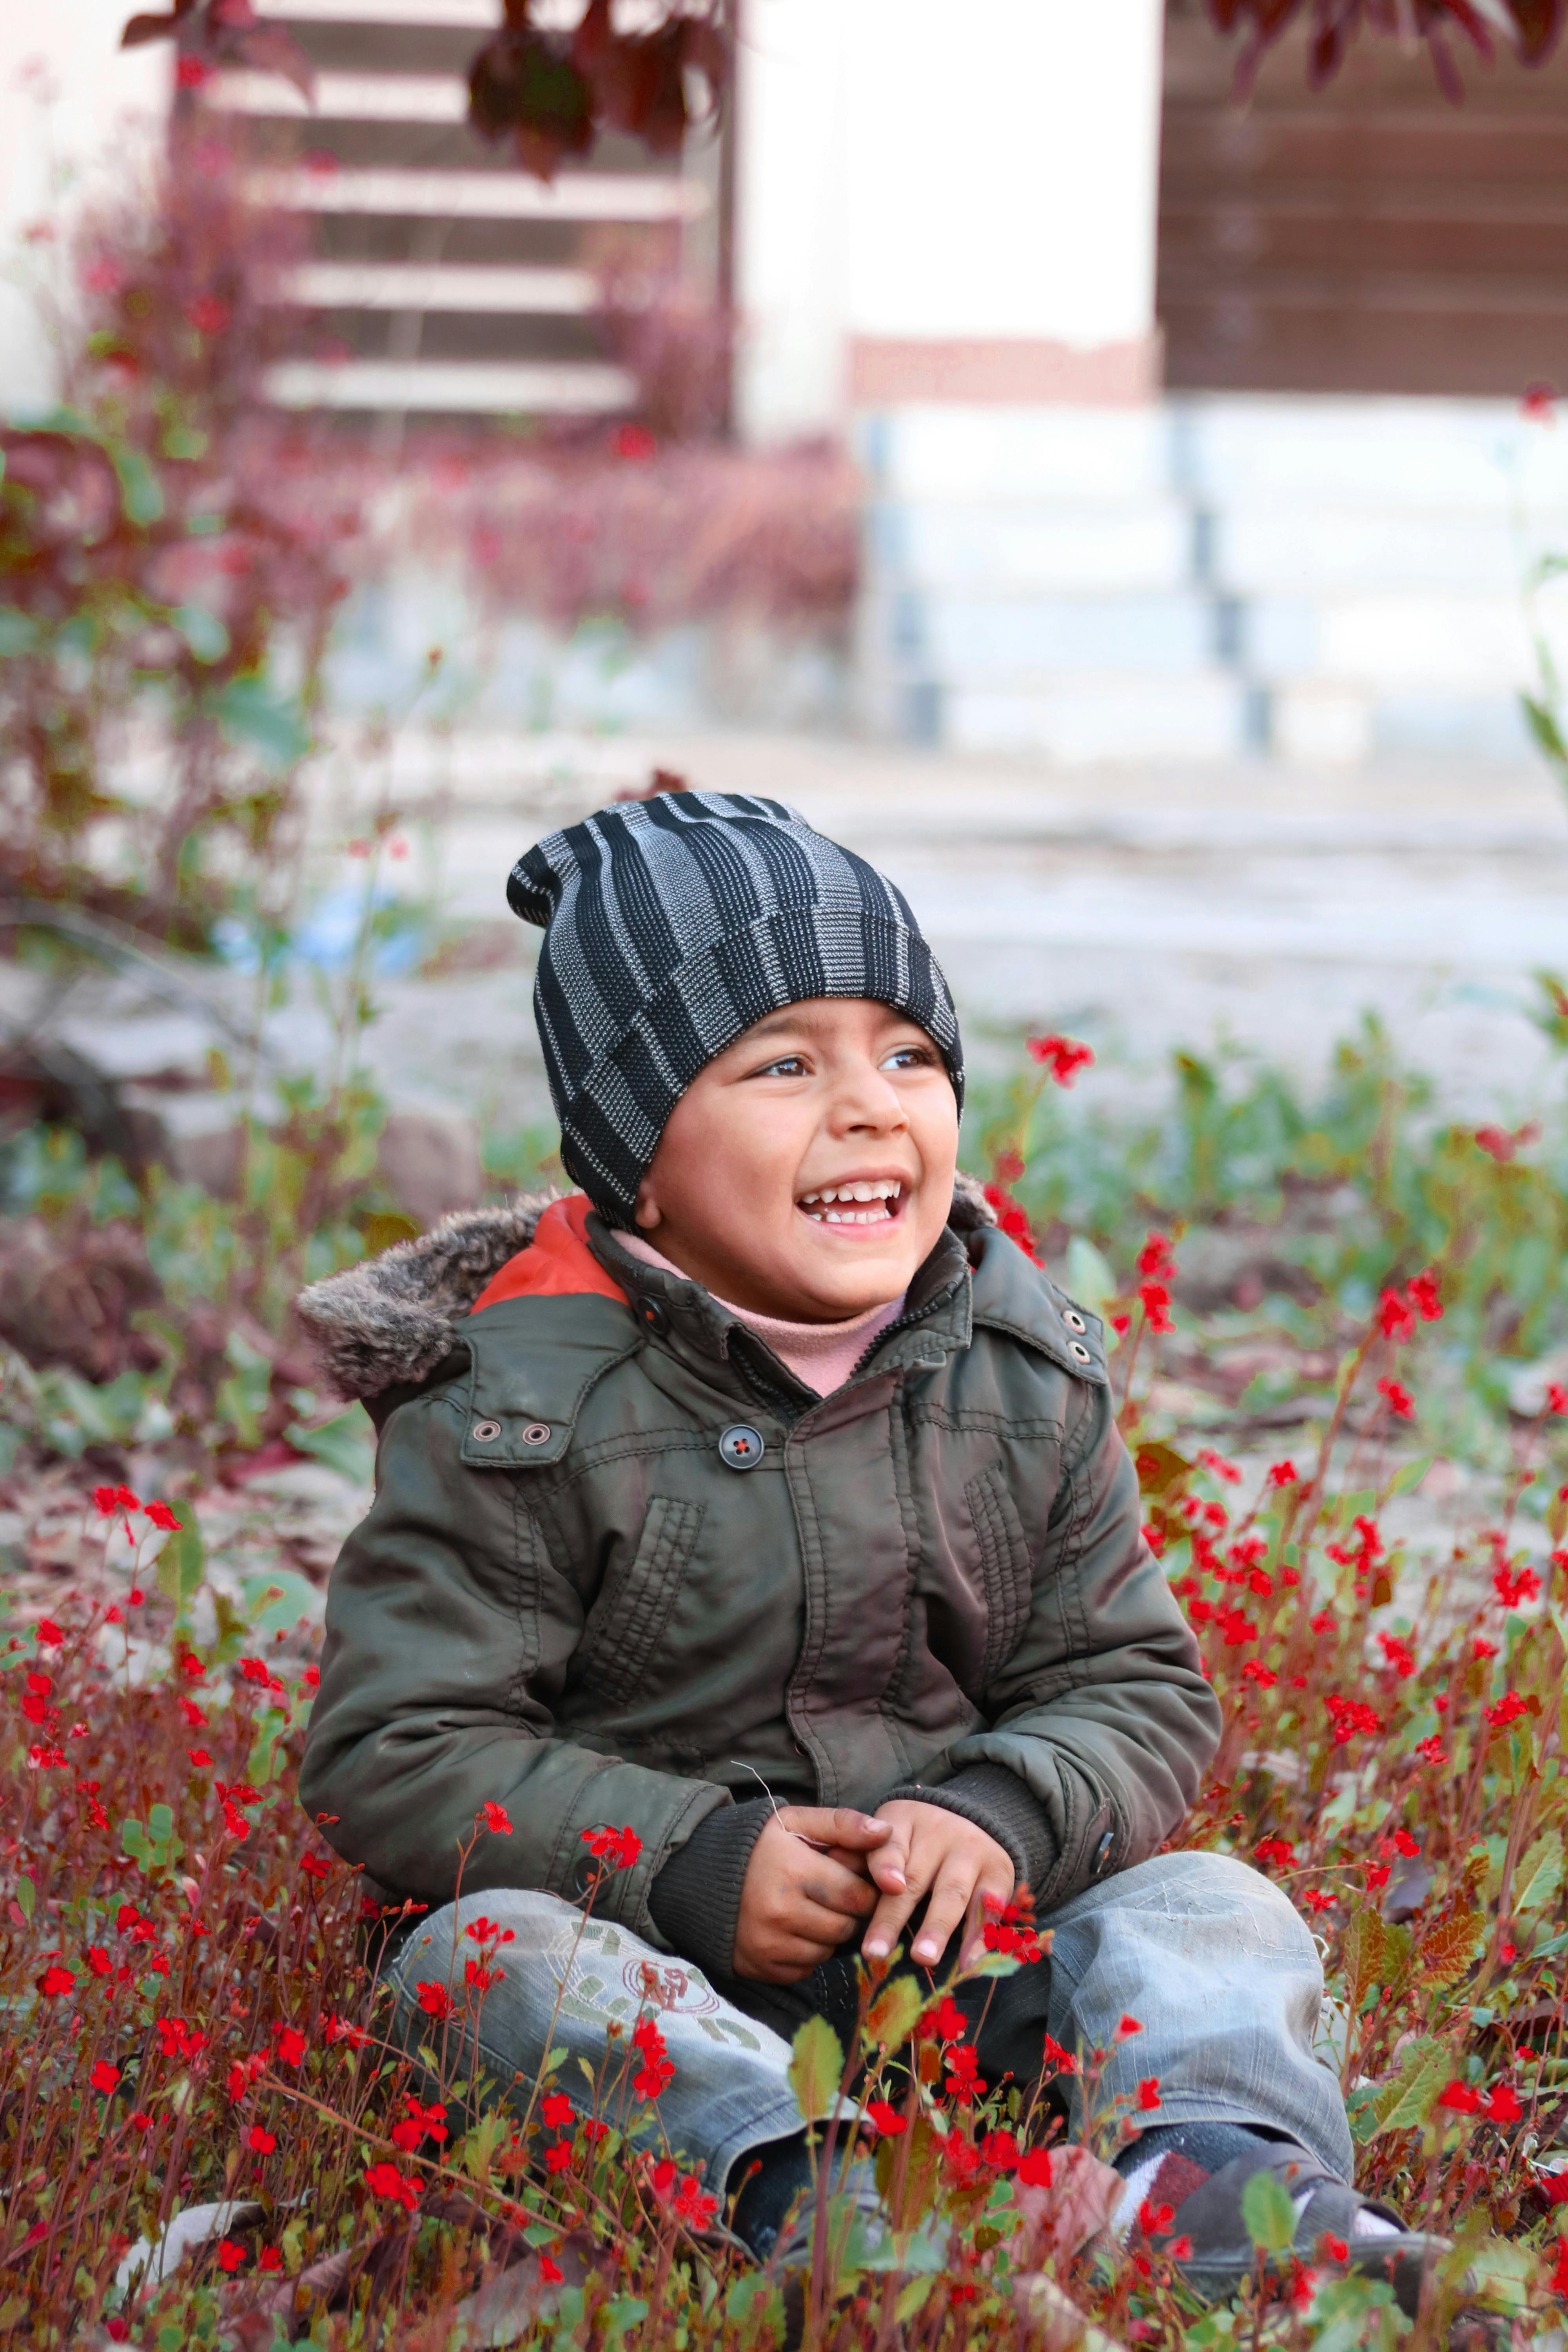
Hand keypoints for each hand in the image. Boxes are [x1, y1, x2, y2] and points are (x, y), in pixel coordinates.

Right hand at [732, 1807, 890, 1982]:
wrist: (701, 1873)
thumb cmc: (759, 1845)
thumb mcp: (797, 1822)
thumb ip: (843, 1824)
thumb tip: (885, 1833)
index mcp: (793, 1871)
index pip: (857, 1896)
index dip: (865, 1890)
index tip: (857, 1881)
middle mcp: (780, 1912)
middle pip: (845, 1927)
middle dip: (849, 1914)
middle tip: (838, 1897)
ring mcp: (768, 1944)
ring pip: (827, 1952)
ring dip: (829, 1934)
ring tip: (814, 1910)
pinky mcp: (760, 1967)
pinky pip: (804, 1969)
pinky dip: (806, 1953)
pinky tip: (794, 1929)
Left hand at [860, 1800, 1013, 1967]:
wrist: (971, 1821)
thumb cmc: (915, 1842)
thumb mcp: (889, 1836)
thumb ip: (865, 1859)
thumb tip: (832, 1870)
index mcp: (904, 1820)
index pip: (889, 1844)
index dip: (886, 1865)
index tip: (886, 1885)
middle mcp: (940, 1832)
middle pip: (915, 1879)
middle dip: (894, 1917)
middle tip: (874, 1951)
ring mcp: (972, 1852)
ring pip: (952, 1893)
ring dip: (937, 1928)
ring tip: (922, 1959)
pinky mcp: (999, 1873)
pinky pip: (989, 1907)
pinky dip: (980, 1936)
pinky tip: (969, 1962)